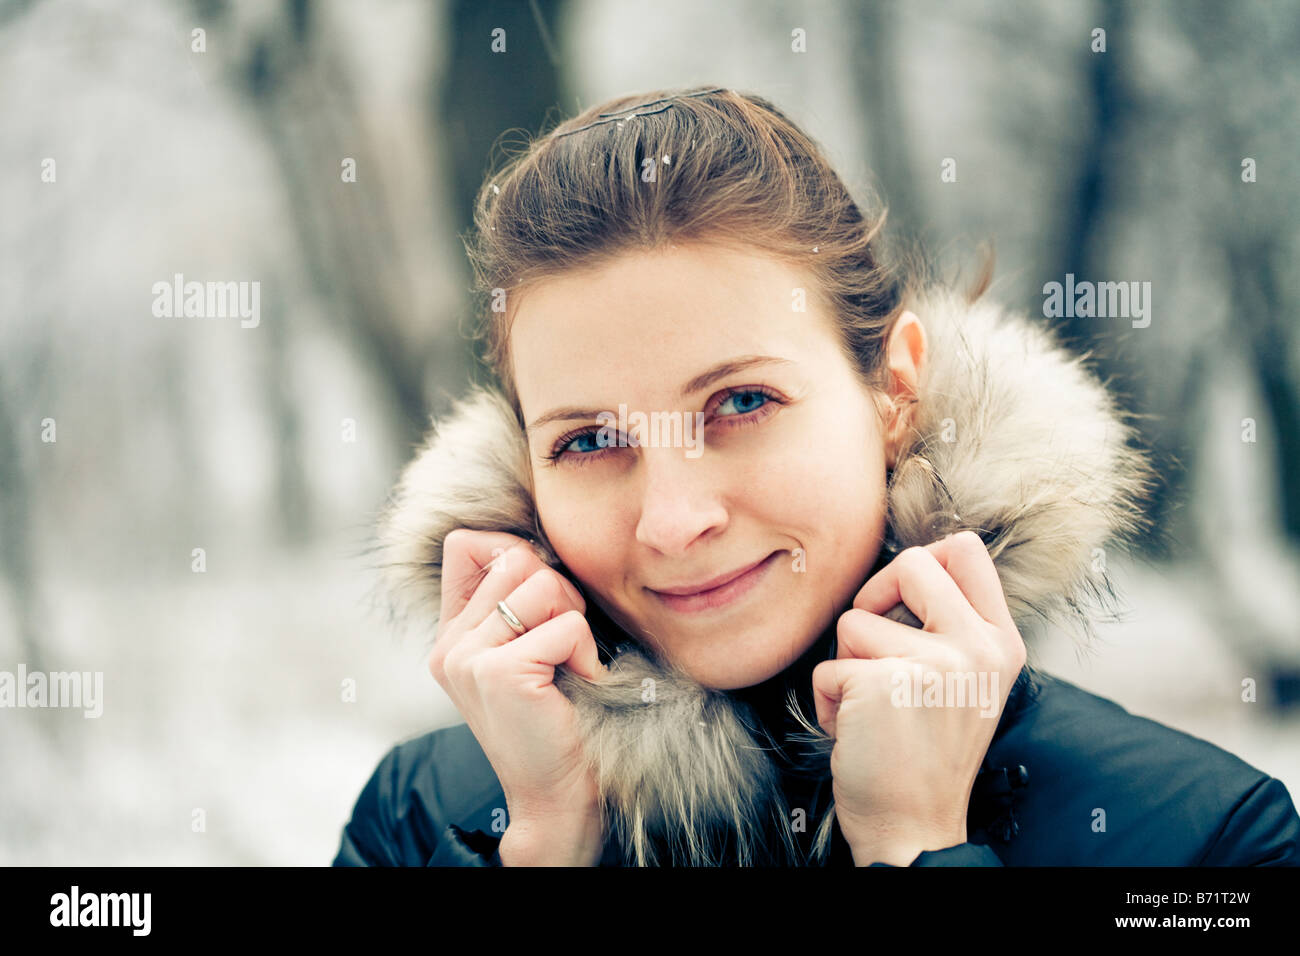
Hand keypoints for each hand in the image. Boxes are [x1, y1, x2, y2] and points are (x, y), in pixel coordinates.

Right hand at [429, 529, 606, 864]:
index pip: (466, 543)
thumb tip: (539, 544)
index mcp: (452, 636)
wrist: (555, 796)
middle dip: (558, 588)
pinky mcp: (499, 672)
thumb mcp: (529, 653)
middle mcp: (450, 645)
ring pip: (541, 582)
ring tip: (571, 660)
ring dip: (574, 617)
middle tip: (567, 640)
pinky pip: (566, 624)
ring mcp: (468, 657)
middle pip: (513, 556)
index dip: (512, 550)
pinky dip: (586, 650)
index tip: (542, 596)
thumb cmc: (558, 719)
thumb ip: (519, 604)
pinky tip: (579, 682)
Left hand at [811, 531, 1026, 865]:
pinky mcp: (881, 684)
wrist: (914, 828)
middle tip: (872, 645)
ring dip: (847, 664)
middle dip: (875, 596)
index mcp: (1000, 643)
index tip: (905, 595)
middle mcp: (977, 648)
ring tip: (871, 708)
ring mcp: (933, 665)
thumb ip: (953, 625)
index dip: (924, 559)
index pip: (968, 550)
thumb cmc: (927, 754)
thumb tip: (912, 564)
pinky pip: (826, 668)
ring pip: (854, 621)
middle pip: (911, 563)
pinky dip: (827, 701)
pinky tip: (854, 733)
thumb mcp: (968, 682)